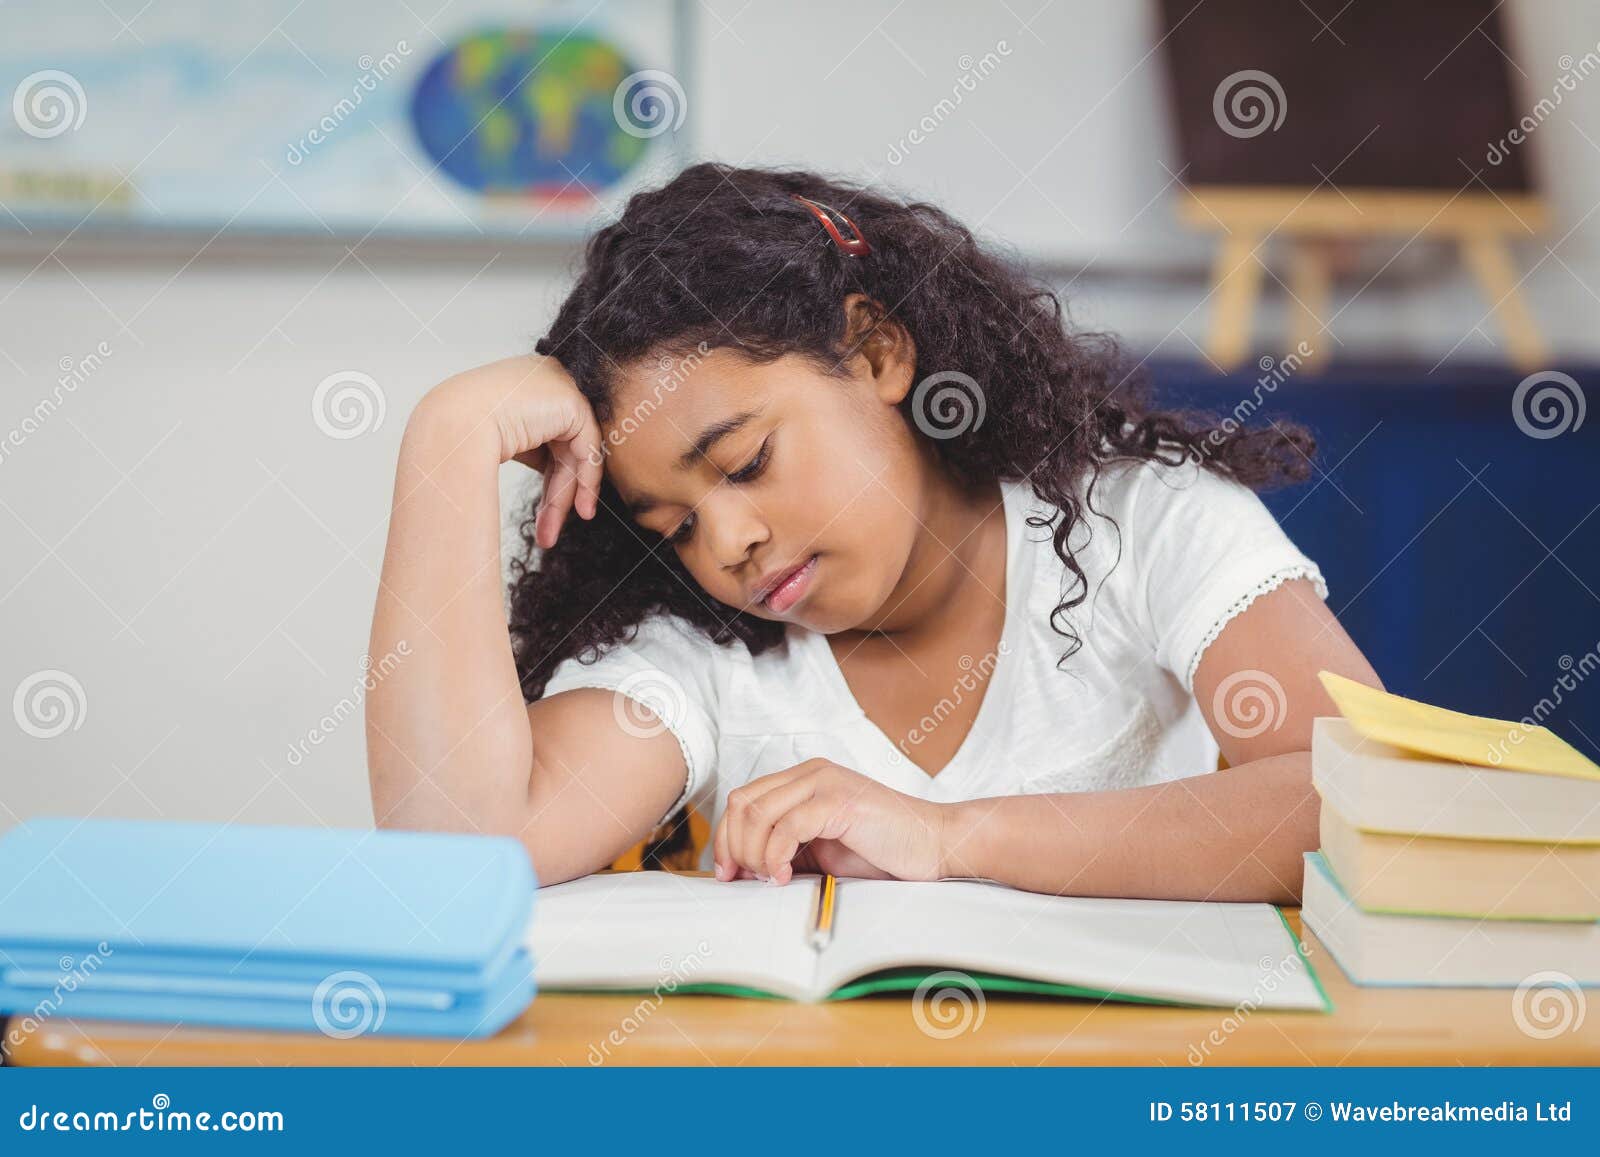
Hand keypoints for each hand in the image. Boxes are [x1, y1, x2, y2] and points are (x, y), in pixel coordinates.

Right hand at [416, 354, 602, 547]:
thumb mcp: (503, 442)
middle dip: (555, 495)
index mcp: (525, 383)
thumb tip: (555, 480)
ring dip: (565, 497)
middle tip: (546, 534)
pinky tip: (580, 508)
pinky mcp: (571, 400)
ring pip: (575, 452)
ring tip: (550, 534)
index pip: (548, 436)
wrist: (450, 427)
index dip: (550, 478)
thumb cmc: (459, 437)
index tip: (545, 516)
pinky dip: (586, 480)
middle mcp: (545, 379)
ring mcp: (560, 385)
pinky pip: (589, 446)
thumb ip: (533, 450)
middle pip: (562, 448)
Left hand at [712, 760, 948, 885]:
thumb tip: (741, 869)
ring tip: (772, 879)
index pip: (743, 800)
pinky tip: (787, 876)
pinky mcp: (839, 801)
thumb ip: (785, 849)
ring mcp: (825, 783)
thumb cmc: (884, 851)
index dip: (726, 838)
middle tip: (746, 880)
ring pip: (758, 813)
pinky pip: (787, 827)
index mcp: (804, 780)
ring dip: (754, 854)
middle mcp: (811, 773)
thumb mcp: (822, 849)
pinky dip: (777, 856)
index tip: (729, 874)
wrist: (935, 845)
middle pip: (742, 803)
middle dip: (734, 847)